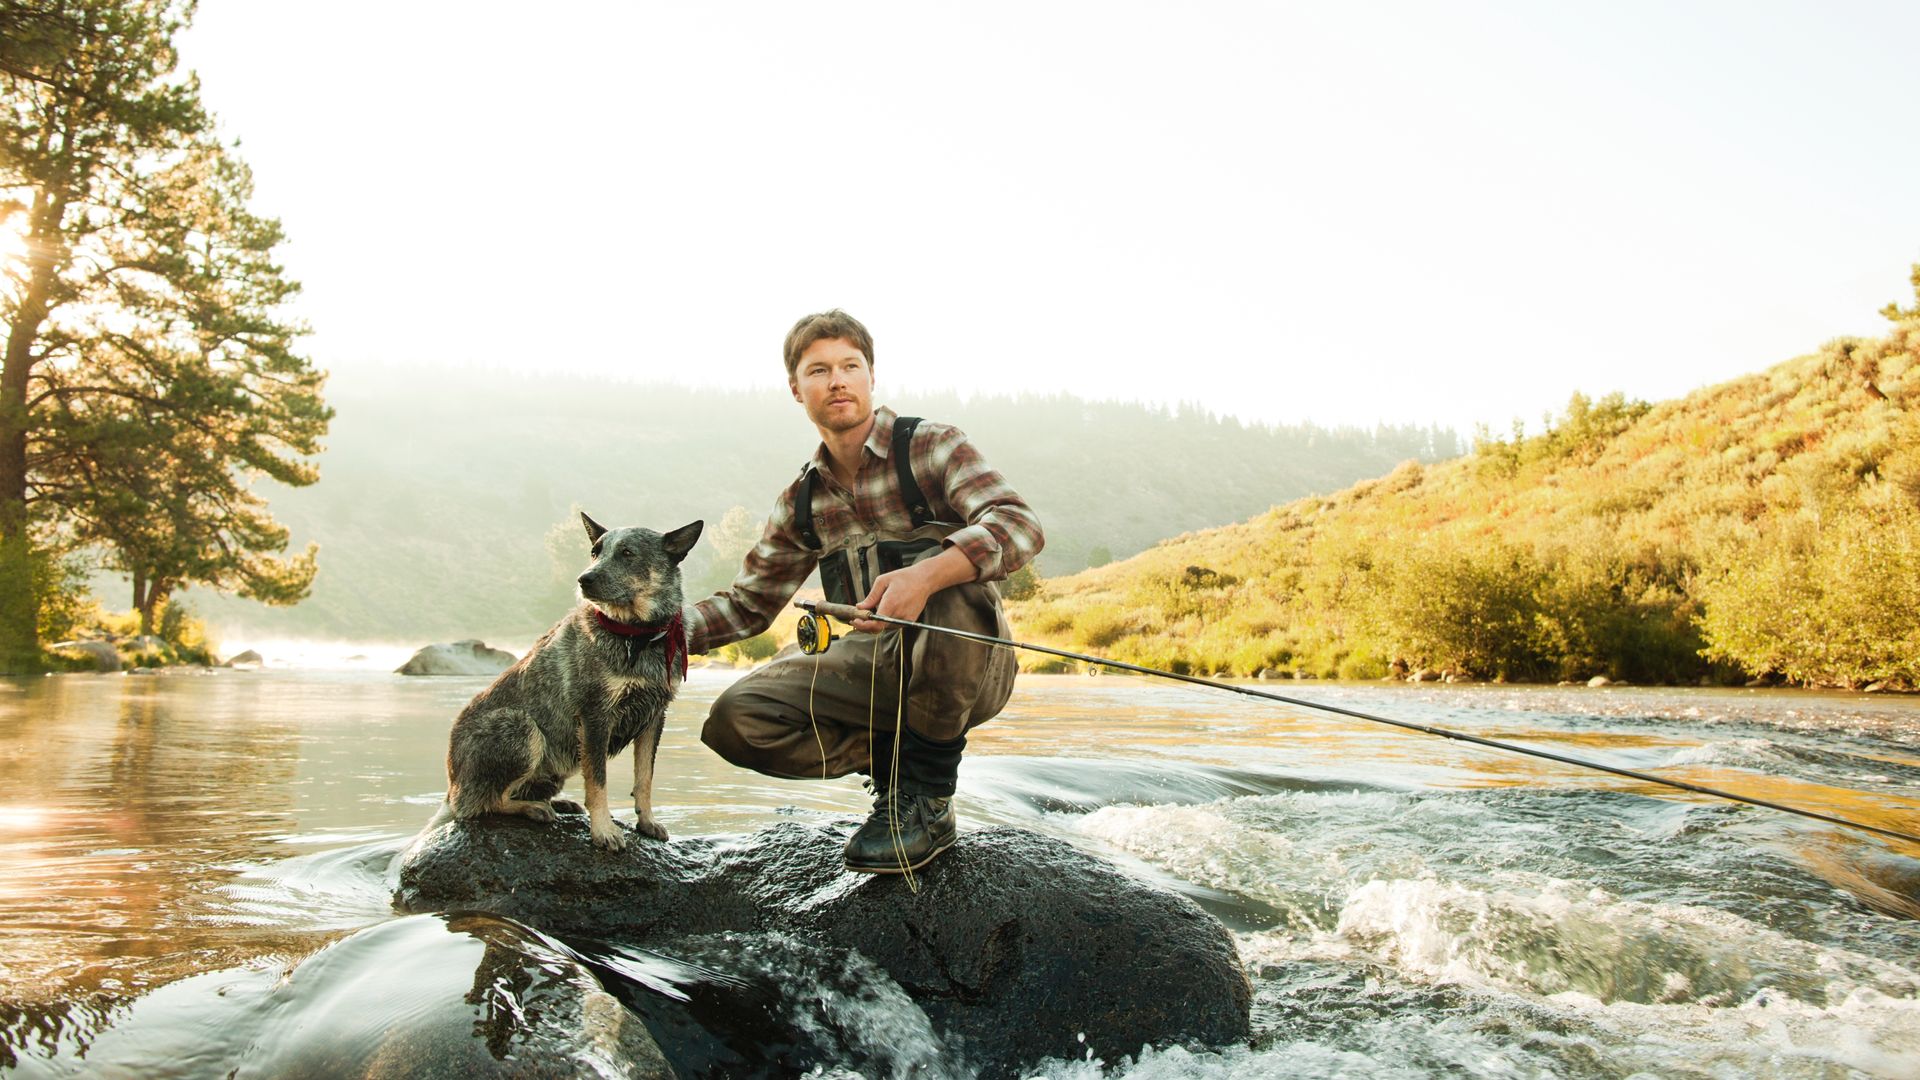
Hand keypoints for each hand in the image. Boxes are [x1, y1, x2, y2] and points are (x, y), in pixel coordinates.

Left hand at [850, 545, 979, 632]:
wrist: (924, 580)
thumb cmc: (904, 578)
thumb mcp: (883, 581)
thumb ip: (871, 597)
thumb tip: (860, 607)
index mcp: (890, 604)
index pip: (875, 624)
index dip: (863, 626)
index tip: (855, 621)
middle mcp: (898, 614)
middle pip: (878, 628)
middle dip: (866, 624)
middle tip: (858, 618)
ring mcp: (905, 619)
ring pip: (885, 627)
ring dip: (877, 622)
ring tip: (871, 613)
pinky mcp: (909, 621)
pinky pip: (893, 625)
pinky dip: (886, 621)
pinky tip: (884, 611)